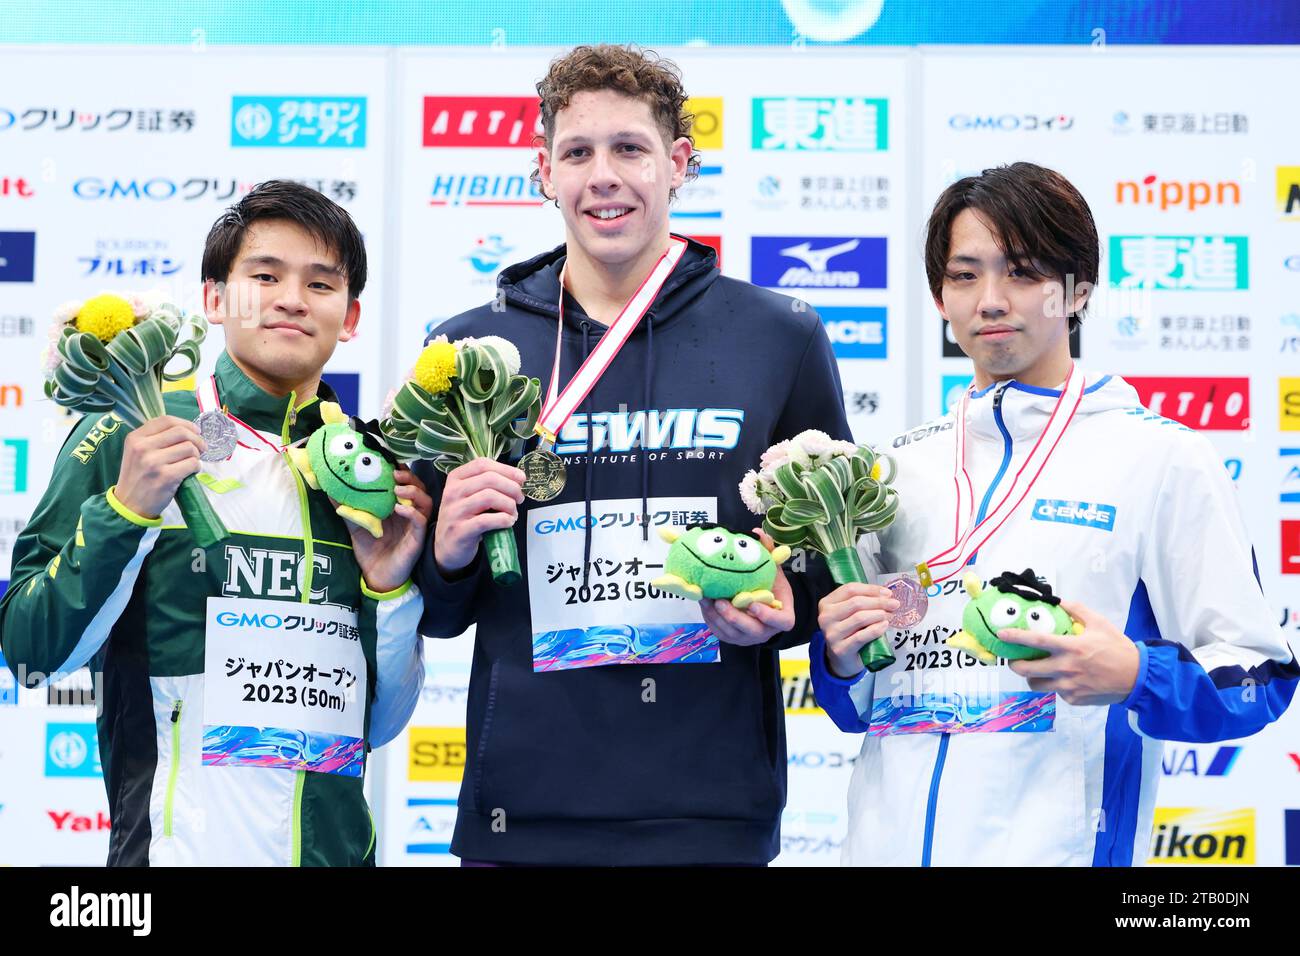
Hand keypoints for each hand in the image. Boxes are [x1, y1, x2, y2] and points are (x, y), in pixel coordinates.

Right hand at [114, 416, 206, 518]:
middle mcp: (143, 447)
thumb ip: (156, 438)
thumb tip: (187, 430)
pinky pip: (192, 464)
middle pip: (181, 432)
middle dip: (197, 439)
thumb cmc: (138, 477)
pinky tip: (190, 472)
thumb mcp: (138, 452)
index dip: (186, 424)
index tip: (195, 431)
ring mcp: (154, 462)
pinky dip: (196, 467)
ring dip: (196, 455)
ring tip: (191, 462)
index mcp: (135, 438)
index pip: (166, 420)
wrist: (129, 505)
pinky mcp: (166, 476)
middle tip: (201, 448)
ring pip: (189, 448)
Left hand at [346, 468, 433, 593]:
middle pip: (420, 488)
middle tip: (394, 473)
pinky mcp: (416, 540)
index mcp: (398, 508)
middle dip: (410, 477)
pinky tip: (399, 509)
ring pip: (426, 502)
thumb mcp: (356, 525)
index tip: (388, 461)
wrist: (375, 577)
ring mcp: (415, 527)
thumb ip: (347, 508)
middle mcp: (410, 515)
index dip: (402, 471)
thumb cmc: (370, 551)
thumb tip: (329, 490)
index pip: (406, 484)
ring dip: (414, 491)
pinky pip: (421, 521)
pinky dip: (412, 512)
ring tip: (397, 489)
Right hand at [433, 458, 525, 574]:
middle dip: (511, 487)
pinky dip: (503, 520)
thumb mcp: (470, 496)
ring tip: (513, 513)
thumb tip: (517, 479)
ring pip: (489, 497)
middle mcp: (452, 492)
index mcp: (455, 479)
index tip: (521, 479)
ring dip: (509, 504)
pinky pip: (486, 520)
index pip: (482, 464)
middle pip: (489, 479)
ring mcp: (454, 511)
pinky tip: (508, 522)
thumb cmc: (464, 518)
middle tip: (519, 499)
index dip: (506, 470)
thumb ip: (488, 485)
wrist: (446, 547)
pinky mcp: (460, 531)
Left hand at [700, 530, 795, 646]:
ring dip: (717, 617)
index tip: (753, 603)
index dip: (768, 616)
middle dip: (734, 617)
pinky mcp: (731, 638)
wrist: (761, 603)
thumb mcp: (773, 570)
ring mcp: (747, 637)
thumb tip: (757, 533)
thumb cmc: (770, 586)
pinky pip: (719, 631)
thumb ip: (768, 552)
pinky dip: (710, 618)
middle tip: (720, 601)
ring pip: (732, 633)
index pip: (781, 622)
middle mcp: (766, 631)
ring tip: (706, 598)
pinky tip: (703, 602)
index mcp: (782, 617)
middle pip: (751, 630)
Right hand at [817, 582, 899, 678]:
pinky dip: (876, 629)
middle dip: (879, 602)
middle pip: (856, 603)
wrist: (842, 659)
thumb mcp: (849, 614)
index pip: (850, 589)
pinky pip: (861, 636)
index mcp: (826, 604)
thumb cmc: (849, 632)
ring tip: (889, 615)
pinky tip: (884, 626)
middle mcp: (825, 617)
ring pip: (859, 618)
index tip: (887, 593)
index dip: (871, 589)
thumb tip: (886, 595)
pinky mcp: (840, 649)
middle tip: (894, 604)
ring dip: (879, 614)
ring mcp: (832, 634)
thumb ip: (863, 602)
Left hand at [1002, 600, 1139, 705]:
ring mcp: (1068, 686)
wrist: (1137, 677)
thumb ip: (1077, 610)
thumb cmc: (1118, 648)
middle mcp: (1066, 668)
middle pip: (1026, 670)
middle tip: (1014, 659)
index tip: (1001, 634)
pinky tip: (1065, 678)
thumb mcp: (1100, 623)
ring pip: (1036, 684)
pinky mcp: (1073, 699)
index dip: (1015, 637)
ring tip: (1037, 670)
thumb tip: (1059, 601)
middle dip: (1014, 664)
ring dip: (1032, 677)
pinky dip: (1055, 685)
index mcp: (1071, 647)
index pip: (1036, 641)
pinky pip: (1055, 692)